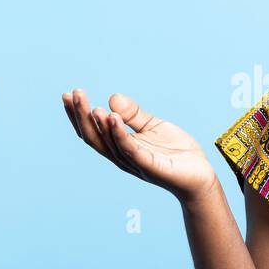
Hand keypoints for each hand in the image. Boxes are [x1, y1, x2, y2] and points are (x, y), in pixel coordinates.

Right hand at [62, 88, 218, 202]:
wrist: (200, 175)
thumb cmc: (175, 152)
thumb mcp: (153, 126)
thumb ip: (133, 114)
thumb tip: (112, 97)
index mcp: (120, 147)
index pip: (93, 131)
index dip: (78, 115)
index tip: (68, 95)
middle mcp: (122, 157)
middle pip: (94, 137)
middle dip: (81, 116)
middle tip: (74, 93)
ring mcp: (135, 163)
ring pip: (109, 144)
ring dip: (98, 124)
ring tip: (91, 104)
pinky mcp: (150, 167)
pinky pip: (130, 149)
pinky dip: (119, 134)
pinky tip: (112, 117)